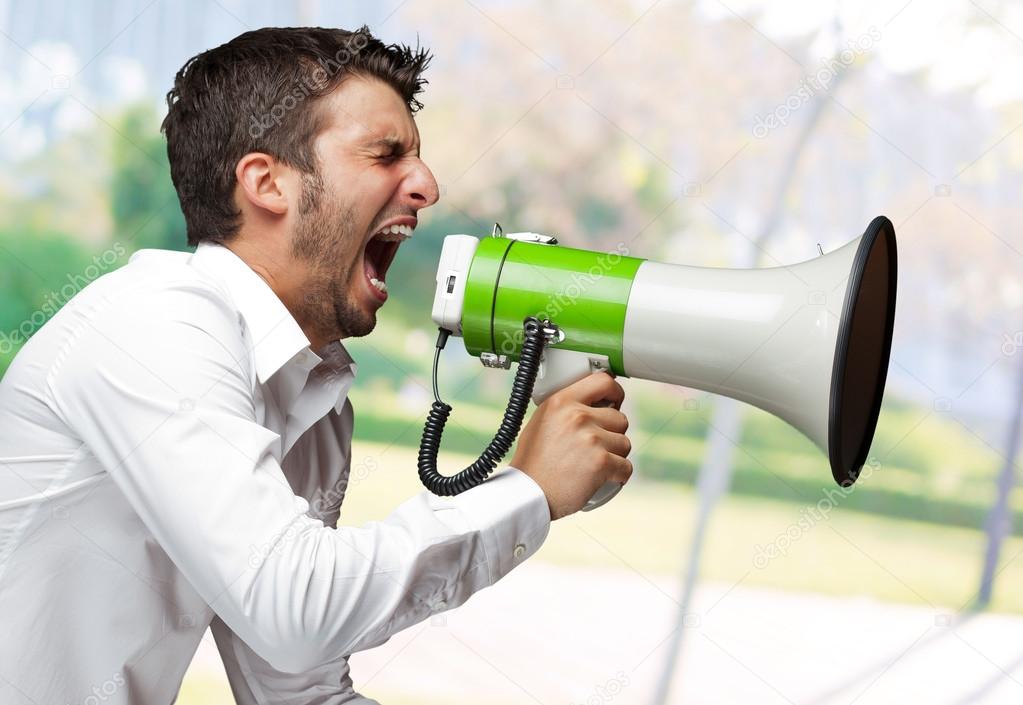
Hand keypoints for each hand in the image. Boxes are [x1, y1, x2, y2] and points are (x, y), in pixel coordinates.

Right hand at [511, 371, 631, 519]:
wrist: (529, 493)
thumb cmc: (533, 462)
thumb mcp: (542, 421)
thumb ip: (567, 409)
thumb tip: (596, 403)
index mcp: (562, 401)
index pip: (603, 381)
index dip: (615, 392)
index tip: (615, 400)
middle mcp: (577, 416)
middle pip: (619, 417)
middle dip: (612, 433)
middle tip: (594, 447)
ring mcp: (591, 438)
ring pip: (625, 442)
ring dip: (615, 455)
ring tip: (593, 464)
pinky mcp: (601, 462)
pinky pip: (626, 466)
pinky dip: (618, 475)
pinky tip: (604, 478)